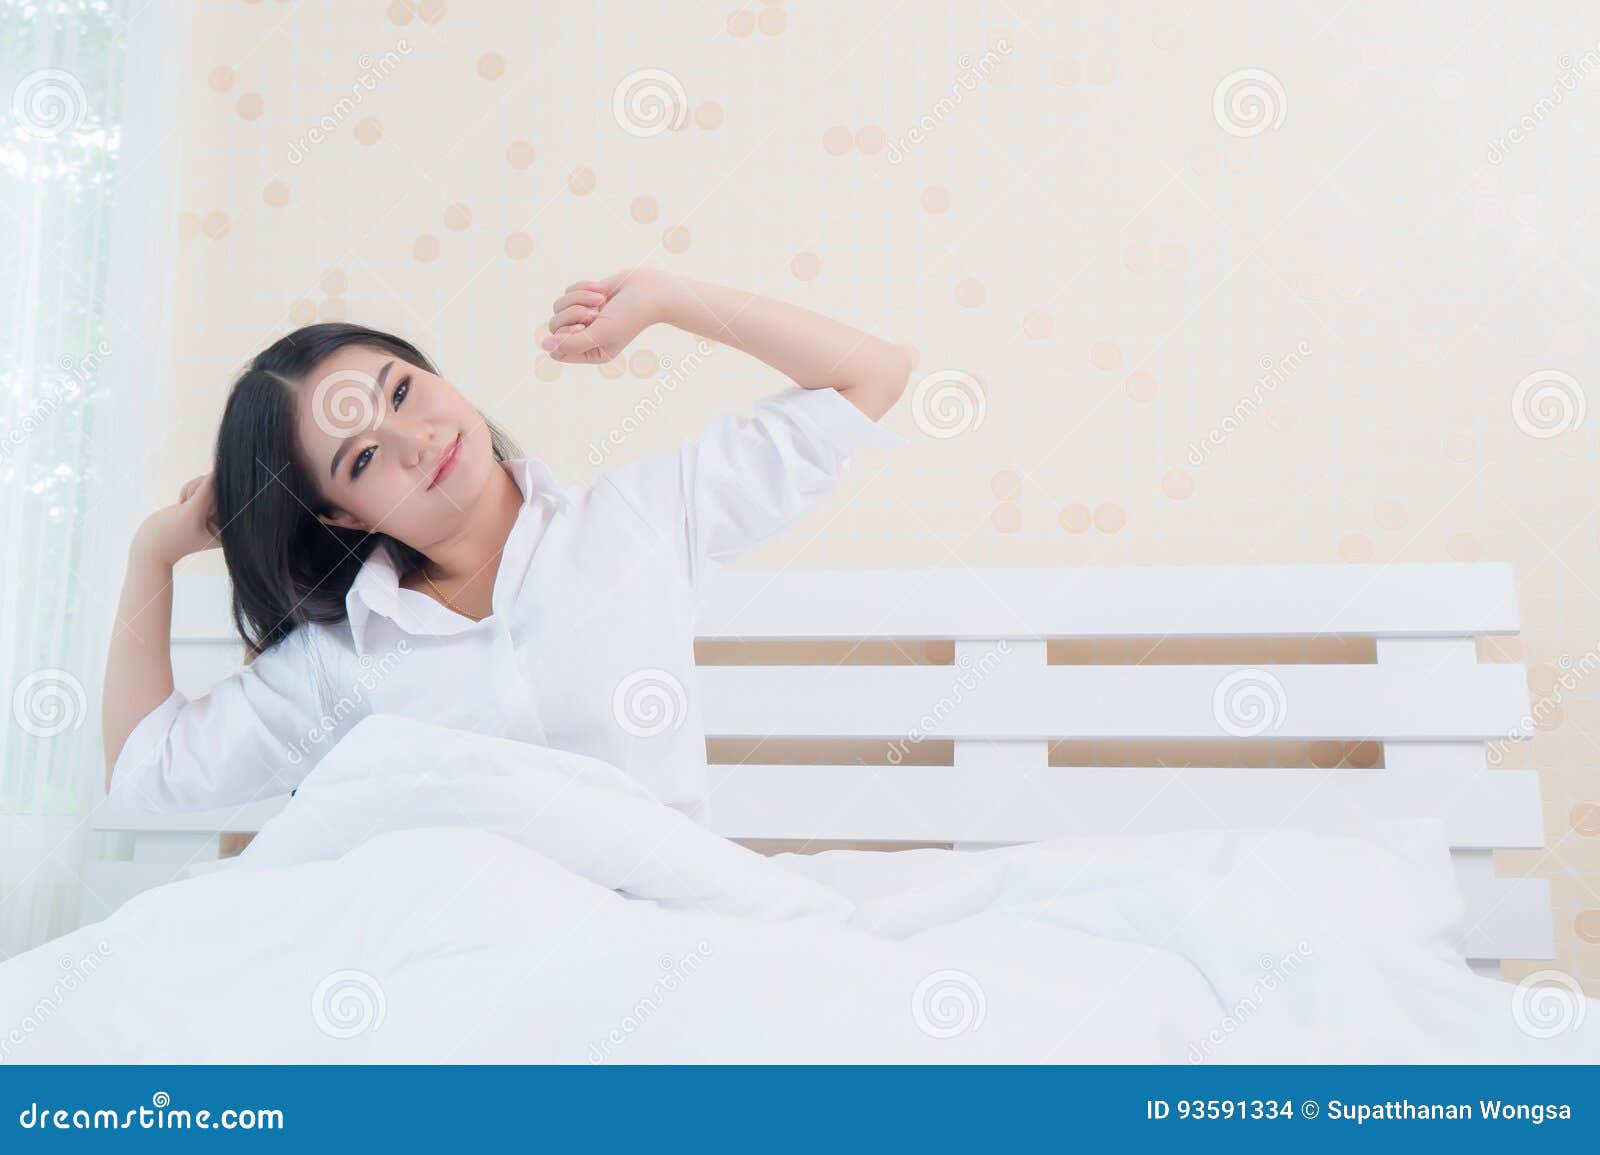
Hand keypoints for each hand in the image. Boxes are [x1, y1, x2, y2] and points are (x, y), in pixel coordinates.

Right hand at [133, 473, 220, 565]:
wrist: (149, 546)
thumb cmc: (169, 536)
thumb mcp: (190, 513)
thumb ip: (205, 493)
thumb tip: (216, 474)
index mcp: (229, 529)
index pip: (230, 499)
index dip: (214, 492)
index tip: (197, 501)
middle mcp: (224, 520)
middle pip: (221, 489)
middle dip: (202, 490)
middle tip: (186, 503)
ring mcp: (213, 512)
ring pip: (210, 485)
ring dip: (193, 489)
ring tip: (183, 505)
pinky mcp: (201, 506)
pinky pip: (201, 487)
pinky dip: (189, 490)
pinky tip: (182, 503)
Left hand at [541, 268, 677, 363]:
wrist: (649, 290)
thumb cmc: (630, 316)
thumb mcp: (600, 334)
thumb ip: (571, 343)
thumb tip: (544, 345)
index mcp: (591, 353)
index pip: (558, 352)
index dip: (564, 337)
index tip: (582, 327)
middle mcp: (586, 337)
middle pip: (555, 327)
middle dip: (573, 314)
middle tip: (595, 313)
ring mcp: (584, 317)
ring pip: (558, 307)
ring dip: (579, 299)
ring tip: (601, 299)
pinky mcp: (585, 298)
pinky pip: (567, 292)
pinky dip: (584, 288)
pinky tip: (602, 291)